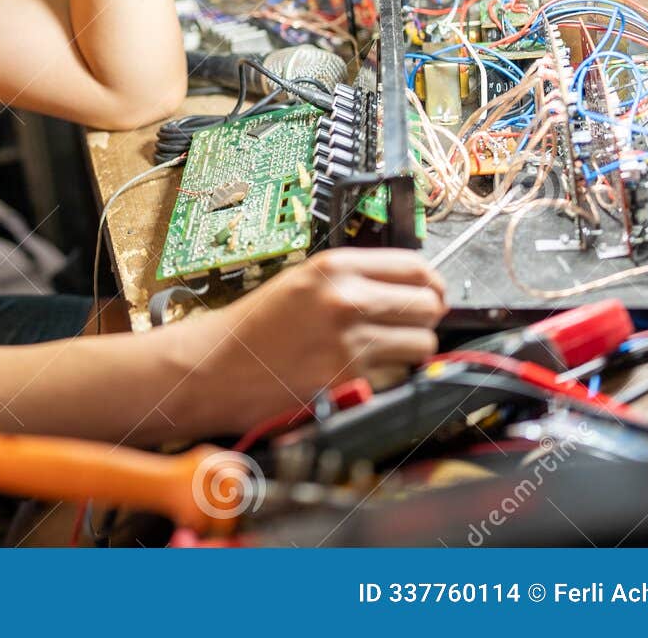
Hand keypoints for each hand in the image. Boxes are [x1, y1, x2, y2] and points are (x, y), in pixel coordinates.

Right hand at [184, 249, 446, 434]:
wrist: (215, 367)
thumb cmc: (253, 327)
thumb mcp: (300, 282)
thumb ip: (351, 279)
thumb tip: (404, 286)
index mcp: (334, 268)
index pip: (414, 265)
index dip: (431, 281)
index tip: (432, 291)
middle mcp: (346, 299)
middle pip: (427, 304)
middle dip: (425, 316)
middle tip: (410, 325)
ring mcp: (350, 342)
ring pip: (421, 343)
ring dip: (411, 350)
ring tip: (385, 351)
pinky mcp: (349, 381)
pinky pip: (396, 377)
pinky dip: (388, 377)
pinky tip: (361, 373)